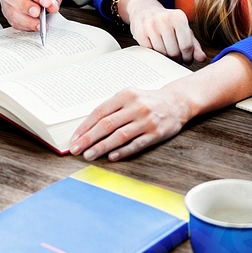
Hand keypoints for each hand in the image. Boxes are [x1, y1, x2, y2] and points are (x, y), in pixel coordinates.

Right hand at [0, 0, 61, 31]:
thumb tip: (52, 6)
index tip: (46, 2)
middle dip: (23, 5)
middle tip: (38, 13)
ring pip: (7, 7)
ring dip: (24, 19)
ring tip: (39, 23)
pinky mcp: (5, 8)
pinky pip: (10, 18)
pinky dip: (23, 25)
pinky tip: (34, 25)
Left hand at [68, 83, 189, 160]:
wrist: (176, 102)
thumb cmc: (148, 101)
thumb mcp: (129, 97)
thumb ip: (111, 109)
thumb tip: (87, 128)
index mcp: (125, 95)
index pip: (99, 112)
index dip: (85, 127)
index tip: (74, 138)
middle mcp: (135, 107)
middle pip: (107, 124)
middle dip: (88, 138)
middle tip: (76, 149)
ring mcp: (146, 121)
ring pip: (119, 136)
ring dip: (102, 147)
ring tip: (89, 155)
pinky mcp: (156, 134)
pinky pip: (136, 144)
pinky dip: (123, 151)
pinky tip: (111, 157)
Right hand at [126, 0, 205, 63]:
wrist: (144, 10)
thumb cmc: (167, 23)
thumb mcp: (183, 30)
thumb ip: (194, 45)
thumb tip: (202, 58)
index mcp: (178, 17)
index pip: (186, 45)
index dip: (188, 57)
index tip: (186, 59)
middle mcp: (164, 19)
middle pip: (174, 52)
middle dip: (177, 59)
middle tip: (176, 57)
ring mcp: (150, 25)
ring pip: (162, 53)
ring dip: (165, 58)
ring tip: (167, 53)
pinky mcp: (139, 31)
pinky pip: (150, 52)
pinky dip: (154, 54)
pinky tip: (156, 49)